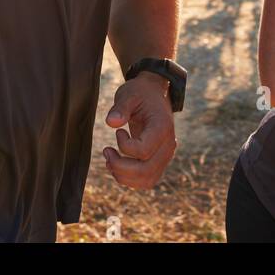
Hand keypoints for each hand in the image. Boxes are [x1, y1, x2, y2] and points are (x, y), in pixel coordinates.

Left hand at [103, 71, 176, 188]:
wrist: (155, 94)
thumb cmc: (141, 93)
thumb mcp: (129, 94)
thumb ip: (120, 107)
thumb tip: (111, 122)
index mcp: (162, 127)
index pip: (143, 151)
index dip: (124, 146)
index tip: (118, 132)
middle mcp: (168, 145)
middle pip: (145, 171)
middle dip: (119, 167)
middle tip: (106, 151)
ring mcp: (166, 155)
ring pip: (147, 180)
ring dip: (123, 176)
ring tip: (110, 160)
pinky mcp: (159, 161)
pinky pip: (147, 180)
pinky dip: (129, 179)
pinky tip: (118, 165)